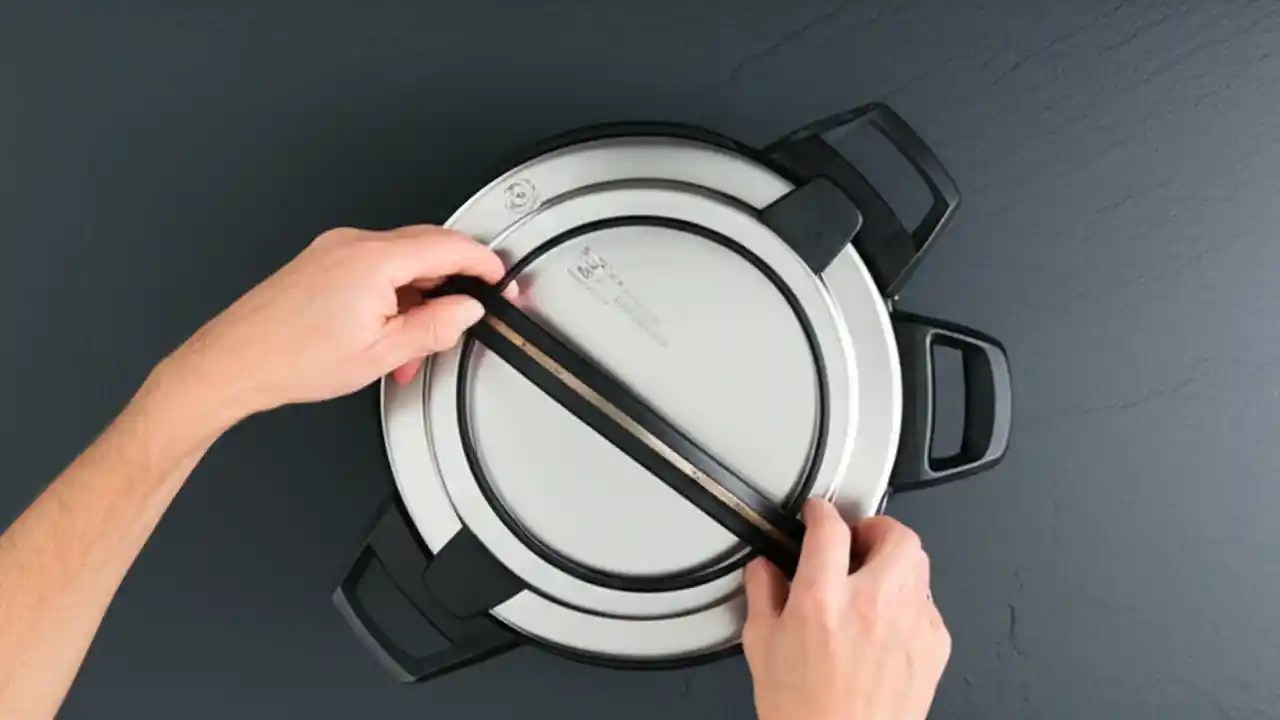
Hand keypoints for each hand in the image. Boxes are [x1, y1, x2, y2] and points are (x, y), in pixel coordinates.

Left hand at [160, 225, 511, 422]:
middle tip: (470, 311)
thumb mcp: (380, 353)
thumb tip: (466, 310)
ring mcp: (334, 250)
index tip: (500, 277)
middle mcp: (352, 244)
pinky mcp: (321, 262)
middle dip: (452, 283)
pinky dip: (392, 297)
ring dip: (418, 299)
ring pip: (400, 263)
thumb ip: (434, 328)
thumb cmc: (290, 358)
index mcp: (374, 260)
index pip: (448, 246)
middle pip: (425, 248)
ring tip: (414, 347)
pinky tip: (388, 335)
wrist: (234, 363)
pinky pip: (373, 269)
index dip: (483, 262)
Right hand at [742, 501, 949, 719]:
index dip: (821, 512)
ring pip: (919, 564)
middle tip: (858, 539)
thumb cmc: (804, 712)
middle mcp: (872, 605)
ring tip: (874, 576)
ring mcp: (909, 624)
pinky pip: (928, 604)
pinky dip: (909, 600)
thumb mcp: (761, 647)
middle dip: (875, 528)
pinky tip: (888, 618)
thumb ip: (763, 594)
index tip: (818, 515)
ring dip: (895, 561)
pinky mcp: (934, 645)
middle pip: (895, 534)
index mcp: (823, 600)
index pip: (830, 528)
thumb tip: (765, 568)